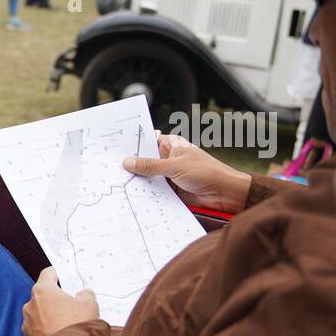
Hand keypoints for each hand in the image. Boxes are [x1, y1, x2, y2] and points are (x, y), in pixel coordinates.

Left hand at [22, 267, 99, 335]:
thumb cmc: (76, 326)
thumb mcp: (89, 305)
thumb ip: (85, 295)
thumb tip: (83, 295)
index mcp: (42, 291)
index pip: (48, 274)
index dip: (58, 273)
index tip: (63, 275)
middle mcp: (29, 305)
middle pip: (43, 296)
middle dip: (56, 299)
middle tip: (71, 304)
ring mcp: (27, 324)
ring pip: (39, 314)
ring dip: (50, 316)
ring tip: (67, 324)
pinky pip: (38, 331)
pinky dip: (47, 331)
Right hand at [121, 131, 250, 213]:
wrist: (224, 194)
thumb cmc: (206, 172)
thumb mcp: (175, 166)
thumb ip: (151, 166)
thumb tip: (128, 162)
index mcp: (172, 146)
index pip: (148, 141)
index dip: (133, 144)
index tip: (114, 147)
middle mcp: (168, 159)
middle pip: (144, 160)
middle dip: (131, 164)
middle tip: (110, 167)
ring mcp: (168, 175)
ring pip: (147, 177)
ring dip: (137, 180)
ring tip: (116, 182)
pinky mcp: (170, 190)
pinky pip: (153, 191)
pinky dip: (145, 193)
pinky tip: (131, 194)